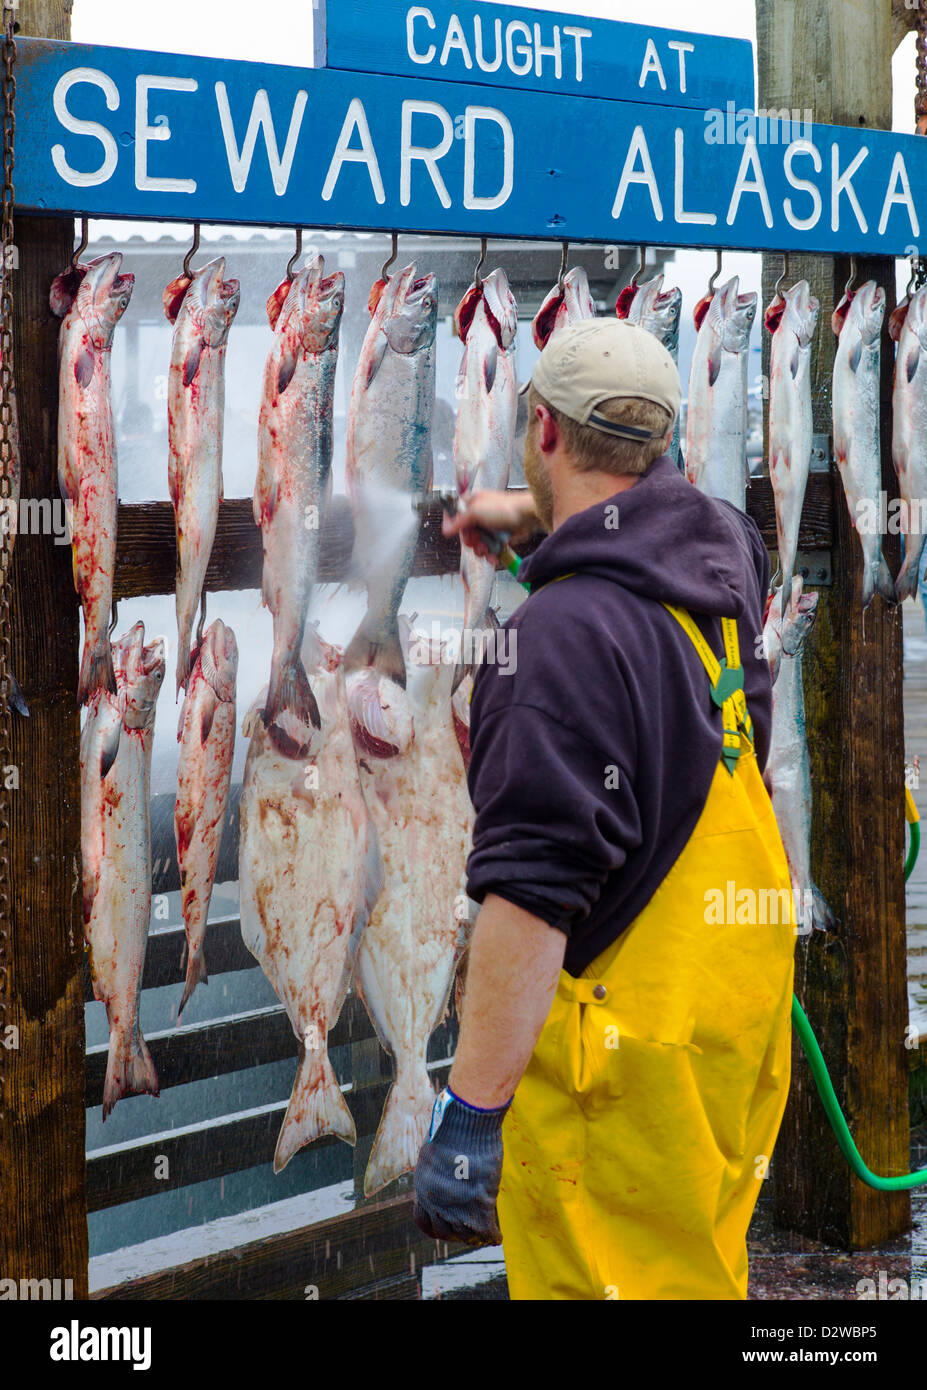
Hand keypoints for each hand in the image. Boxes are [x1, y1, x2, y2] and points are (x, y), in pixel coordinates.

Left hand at [412, 1087, 509, 1246]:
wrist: (466, 1123)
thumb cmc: (452, 1127)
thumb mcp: (435, 1149)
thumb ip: (439, 1167)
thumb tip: (447, 1167)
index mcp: (423, 1187)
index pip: (423, 1221)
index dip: (435, 1225)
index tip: (446, 1224)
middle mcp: (436, 1202)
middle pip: (444, 1232)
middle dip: (455, 1233)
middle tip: (468, 1230)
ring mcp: (457, 1206)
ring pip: (465, 1234)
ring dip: (474, 1236)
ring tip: (484, 1233)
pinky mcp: (480, 1205)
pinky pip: (486, 1231)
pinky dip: (492, 1236)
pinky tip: (497, 1236)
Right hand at [442, 489, 540, 559]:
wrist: (528, 516)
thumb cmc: (504, 508)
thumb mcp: (476, 511)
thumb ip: (459, 521)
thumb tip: (445, 529)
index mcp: (472, 502)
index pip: (456, 514)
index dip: (454, 525)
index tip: (454, 532)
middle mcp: (480, 514)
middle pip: (466, 533)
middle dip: (470, 541)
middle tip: (474, 542)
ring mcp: (490, 526)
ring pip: (478, 543)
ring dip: (481, 550)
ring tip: (486, 550)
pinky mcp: (499, 537)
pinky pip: (490, 549)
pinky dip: (490, 554)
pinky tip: (493, 556)